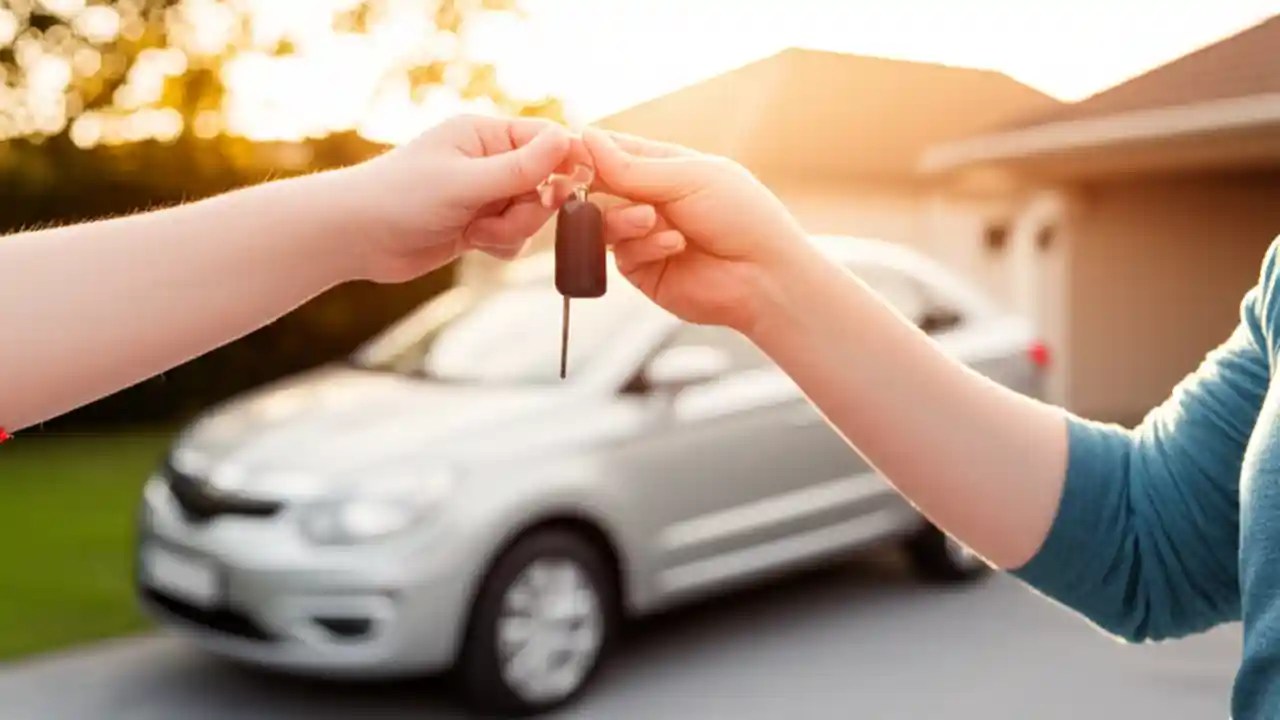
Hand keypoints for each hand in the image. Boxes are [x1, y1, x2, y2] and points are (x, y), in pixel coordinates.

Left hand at [342, 114, 579, 282]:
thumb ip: (520, 167)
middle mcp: (489, 160)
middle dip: (529, 209)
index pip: (546, 139)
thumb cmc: (401, 198)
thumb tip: (567, 140)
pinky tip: (471, 244)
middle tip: (496, 218)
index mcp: (485, 134)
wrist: (356, 238)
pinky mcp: (478, 224)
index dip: (565, 162)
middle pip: (545, 183)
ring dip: (511, 230)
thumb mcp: (466, 182)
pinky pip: (515, 236)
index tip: (573, 187)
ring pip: (532, 215)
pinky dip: (501, 244)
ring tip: (474, 233)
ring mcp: (485, 194)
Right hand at [582, 129, 809, 331]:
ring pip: (603, 221)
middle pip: (599, 187)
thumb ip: (632, 166)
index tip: (565, 150)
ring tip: (651, 220)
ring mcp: (644, 236)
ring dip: (624, 218)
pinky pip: (622, 253)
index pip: (614, 151)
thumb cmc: (742, 216)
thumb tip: (585, 137)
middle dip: (590, 185)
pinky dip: (644, 246)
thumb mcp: (689, 177)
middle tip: (579, 186)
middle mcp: (651, 200)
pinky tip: (675, 245)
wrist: (765, 276)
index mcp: (665, 167)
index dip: (588, 149)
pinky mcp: (643, 270)